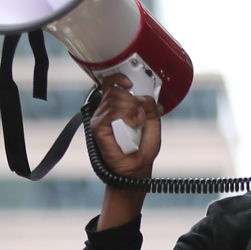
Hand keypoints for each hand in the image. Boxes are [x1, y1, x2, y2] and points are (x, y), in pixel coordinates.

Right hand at [90, 76, 161, 232]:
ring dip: (131, 109)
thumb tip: (144, 96)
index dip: (118, 79)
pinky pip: (109, 113)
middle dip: (132, 100)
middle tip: (140, 116)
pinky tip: (132, 124)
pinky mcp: (98, 130)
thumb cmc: (142, 150)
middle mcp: (104, 113)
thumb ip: (150, 108)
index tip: (130, 83)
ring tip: (137, 123)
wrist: (137, 170)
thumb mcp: (153, 124)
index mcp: (115, 109)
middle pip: (114, 91)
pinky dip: (125, 116)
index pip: (109, 85)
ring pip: (114, 100)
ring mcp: (99, 121)